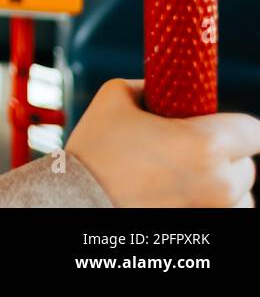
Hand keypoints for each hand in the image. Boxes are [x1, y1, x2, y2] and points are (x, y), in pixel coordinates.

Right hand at [65, 78, 259, 206]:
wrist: (75, 199)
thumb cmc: (94, 151)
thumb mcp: (114, 97)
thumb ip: (148, 87)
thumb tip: (160, 88)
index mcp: (205, 145)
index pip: (254, 131)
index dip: (236, 125)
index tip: (218, 126)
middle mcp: (219, 184)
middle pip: (246, 165)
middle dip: (223, 156)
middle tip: (187, 151)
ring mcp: (214, 212)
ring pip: (237, 196)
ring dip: (220, 186)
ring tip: (183, 179)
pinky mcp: (204, 230)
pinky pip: (224, 214)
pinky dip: (210, 206)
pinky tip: (182, 198)